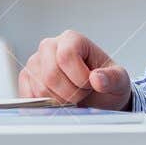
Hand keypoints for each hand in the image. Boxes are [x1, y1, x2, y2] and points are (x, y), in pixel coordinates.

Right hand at [18, 30, 132, 109]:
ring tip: (72, 96)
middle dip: (71, 93)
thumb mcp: (119, 80)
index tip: (90, 84)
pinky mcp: (26, 78)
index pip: (66, 56)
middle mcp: (49, 47)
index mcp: (71, 39)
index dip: (80, 78)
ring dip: (60, 101)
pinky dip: (46, 105)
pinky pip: (30, 97)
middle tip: (83, 94)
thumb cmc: (106, 83)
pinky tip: (59, 101)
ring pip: (40, 89)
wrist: (97, 95)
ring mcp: (35, 63)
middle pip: (51, 75)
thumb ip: (112, 78)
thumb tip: (97, 79)